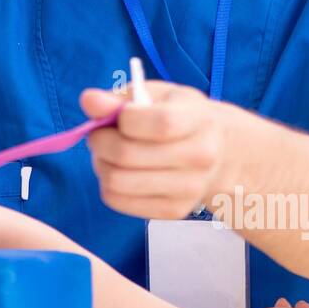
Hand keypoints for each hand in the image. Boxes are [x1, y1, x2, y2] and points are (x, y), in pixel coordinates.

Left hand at [80, 81, 232, 219]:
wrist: (220, 153)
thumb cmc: (179, 115)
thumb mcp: (156, 95)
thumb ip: (119, 98)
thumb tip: (88, 101)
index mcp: (199, 121)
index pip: (159, 124)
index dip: (124, 118)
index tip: (120, 115)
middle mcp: (199, 158)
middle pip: (127, 154)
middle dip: (99, 141)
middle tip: (99, 135)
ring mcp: (188, 189)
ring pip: (117, 181)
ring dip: (100, 164)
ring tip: (107, 154)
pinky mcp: (173, 212)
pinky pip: (117, 201)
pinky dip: (107, 185)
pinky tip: (119, 172)